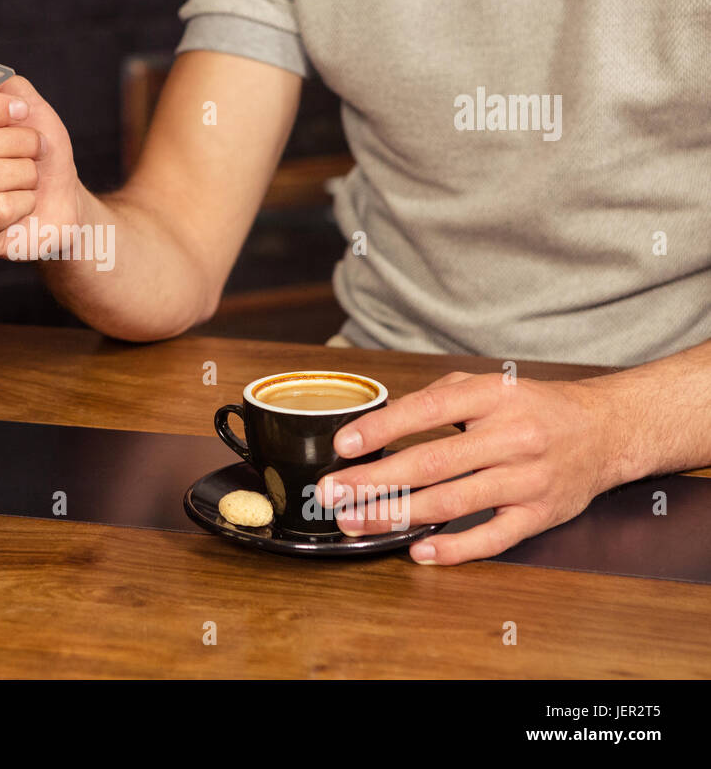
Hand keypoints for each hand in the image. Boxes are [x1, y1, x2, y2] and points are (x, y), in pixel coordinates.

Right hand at [0, 75, 80, 256]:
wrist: (59, 197)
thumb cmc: (35, 153)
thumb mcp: (28, 108)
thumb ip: (7, 87)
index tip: (22, 111)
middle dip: (17, 141)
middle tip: (37, 149)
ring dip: (22, 171)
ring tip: (30, 177)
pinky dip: (25, 200)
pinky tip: (25, 203)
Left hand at [314, 371, 632, 564]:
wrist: (605, 430)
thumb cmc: (533, 407)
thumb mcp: (487, 385)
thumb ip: (435, 398)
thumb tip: (376, 422)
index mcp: (494, 396)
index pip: (428, 410)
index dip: (381, 428)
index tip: (342, 444)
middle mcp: (513, 437)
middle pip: (432, 463)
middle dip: (374, 481)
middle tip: (331, 492)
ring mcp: (528, 479)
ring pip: (453, 503)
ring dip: (397, 515)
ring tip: (356, 521)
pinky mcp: (540, 515)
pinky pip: (492, 538)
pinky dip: (453, 548)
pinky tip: (417, 550)